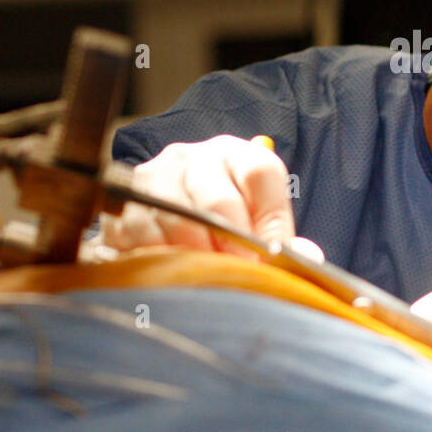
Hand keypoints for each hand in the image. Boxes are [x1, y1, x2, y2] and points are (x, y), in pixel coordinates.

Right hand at [102, 135, 322, 261]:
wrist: (160, 215)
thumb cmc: (219, 219)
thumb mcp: (255, 220)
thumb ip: (281, 239)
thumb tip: (308, 259)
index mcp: (234, 154)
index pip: (260, 173)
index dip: (270, 220)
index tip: (270, 257)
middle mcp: (192, 157)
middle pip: (217, 200)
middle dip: (232, 246)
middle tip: (239, 275)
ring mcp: (153, 176)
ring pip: (178, 219)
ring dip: (196, 256)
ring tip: (207, 277)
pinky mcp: (123, 203)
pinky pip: (140, 234)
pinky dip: (159, 258)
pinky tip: (171, 270)